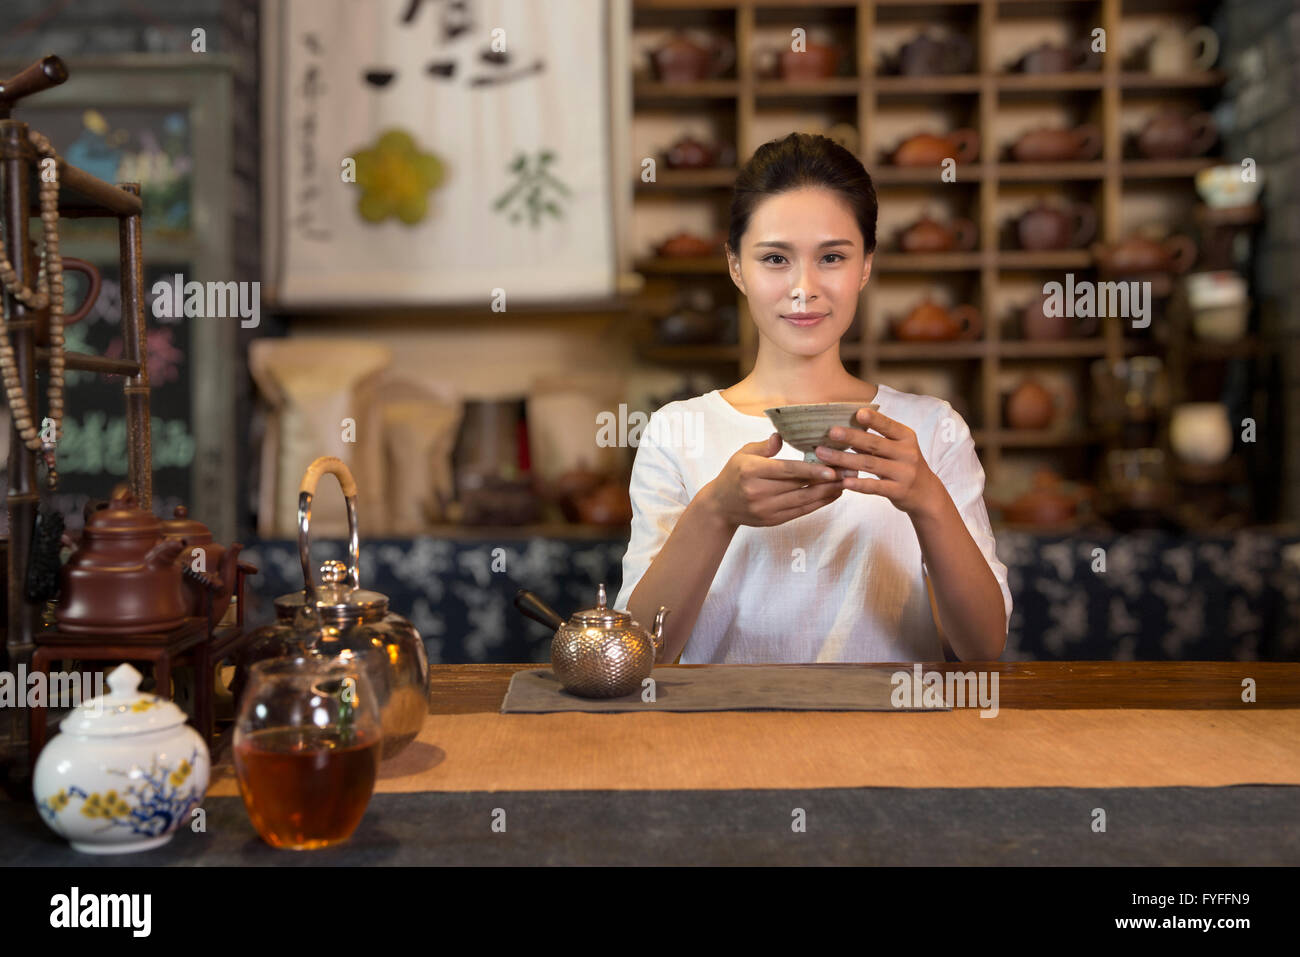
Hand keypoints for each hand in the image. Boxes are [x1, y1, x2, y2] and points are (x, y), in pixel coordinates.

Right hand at [704, 433, 844, 529]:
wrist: (720, 506)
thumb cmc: (734, 474)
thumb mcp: (743, 453)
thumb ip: (763, 446)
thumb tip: (780, 435)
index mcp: (751, 471)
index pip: (786, 470)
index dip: (810, 470)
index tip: (830, 468)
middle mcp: (758, 491)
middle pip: (799, 486)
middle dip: (827, 480)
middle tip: (849, 471)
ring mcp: (766, 509)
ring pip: (803, 500)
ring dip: (827, 492)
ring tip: (846, 483)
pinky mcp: (773, 520)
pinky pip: (801, 511)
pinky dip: (819, 503)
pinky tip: (833, 494)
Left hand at [814, 407, 940, 516]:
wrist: (926, 494)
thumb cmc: (904, 466)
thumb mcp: (896, 449)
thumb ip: (875, 440)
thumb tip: (845, 427)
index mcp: (906, 437)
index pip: (889, 425)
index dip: (874, 419)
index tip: (857, 412)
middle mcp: (907, 453)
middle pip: (875, 444)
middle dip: (851, 437)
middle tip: (831, 432)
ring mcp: (904, 473)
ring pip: (870, 464)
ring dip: (845, 459)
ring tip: (824, 455)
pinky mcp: (899, 491)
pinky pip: (876, 487)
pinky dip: (860, 484)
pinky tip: (844, 482)